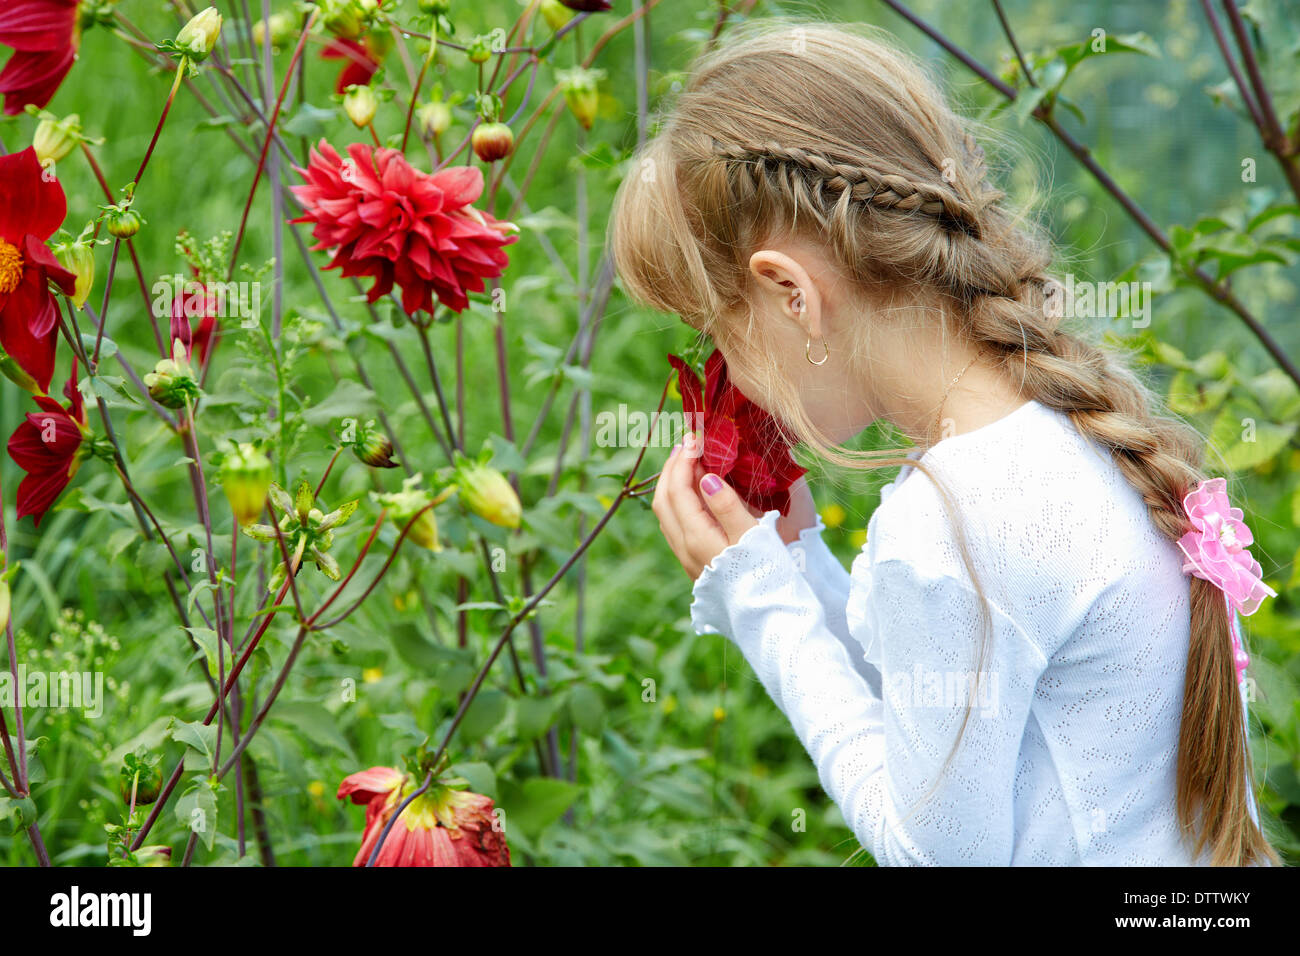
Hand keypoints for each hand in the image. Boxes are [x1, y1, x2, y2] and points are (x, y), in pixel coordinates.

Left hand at [652, 432, 759, 580]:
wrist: (772, 621)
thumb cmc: (769, 576)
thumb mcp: (753, 536)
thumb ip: (726, 505)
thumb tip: (704, 477)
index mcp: (696, 538)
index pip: (678, 490)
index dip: (684, 460)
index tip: (695, 437)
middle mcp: (684, 549)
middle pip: (664, 501)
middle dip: (672, 468)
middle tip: (687, 444)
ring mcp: (688, 560)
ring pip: (667, 515)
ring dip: (673, 485)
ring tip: (689, 463)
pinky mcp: (696, 567)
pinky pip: (676, 527)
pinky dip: (680, 503)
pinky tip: (695, 496)